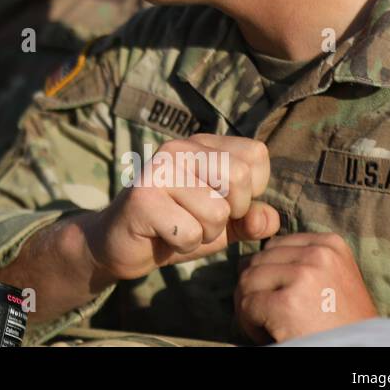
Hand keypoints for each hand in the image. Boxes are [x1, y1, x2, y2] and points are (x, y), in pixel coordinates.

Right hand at [85, 134, 279, 282]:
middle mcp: (179, 148)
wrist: (120, 245)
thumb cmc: (175, 228)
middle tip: (202, 219)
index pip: (255, 154)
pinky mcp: (142, 198)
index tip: (223, 201)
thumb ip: (251, 220)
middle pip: (239, 176)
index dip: (251, 190)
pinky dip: (182, 244)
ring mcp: (158, 170)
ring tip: (179, 227)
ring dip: (204, 234)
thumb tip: (268, 219)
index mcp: (201, 145)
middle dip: (231, 213)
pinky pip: (189, 232)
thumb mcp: (223, 225)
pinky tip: (162, 235)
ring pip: (216, 211)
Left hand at [234, 232, 377, 342]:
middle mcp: (319, 254)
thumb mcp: (331, 281)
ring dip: (251, 306)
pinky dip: (250, 324)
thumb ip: (301, 263)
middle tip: (272, 316)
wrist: (359, 353)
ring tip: (272, 325)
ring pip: (247, 281)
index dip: (271, 274)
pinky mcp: (287, 303)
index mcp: (330, 244)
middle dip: (257, 289)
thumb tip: (249, 258)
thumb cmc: (341, 324)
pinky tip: (272, 334)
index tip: (286, 299)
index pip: (275, 246)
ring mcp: (304, 277)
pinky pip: (246, 305)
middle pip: (258, 261)